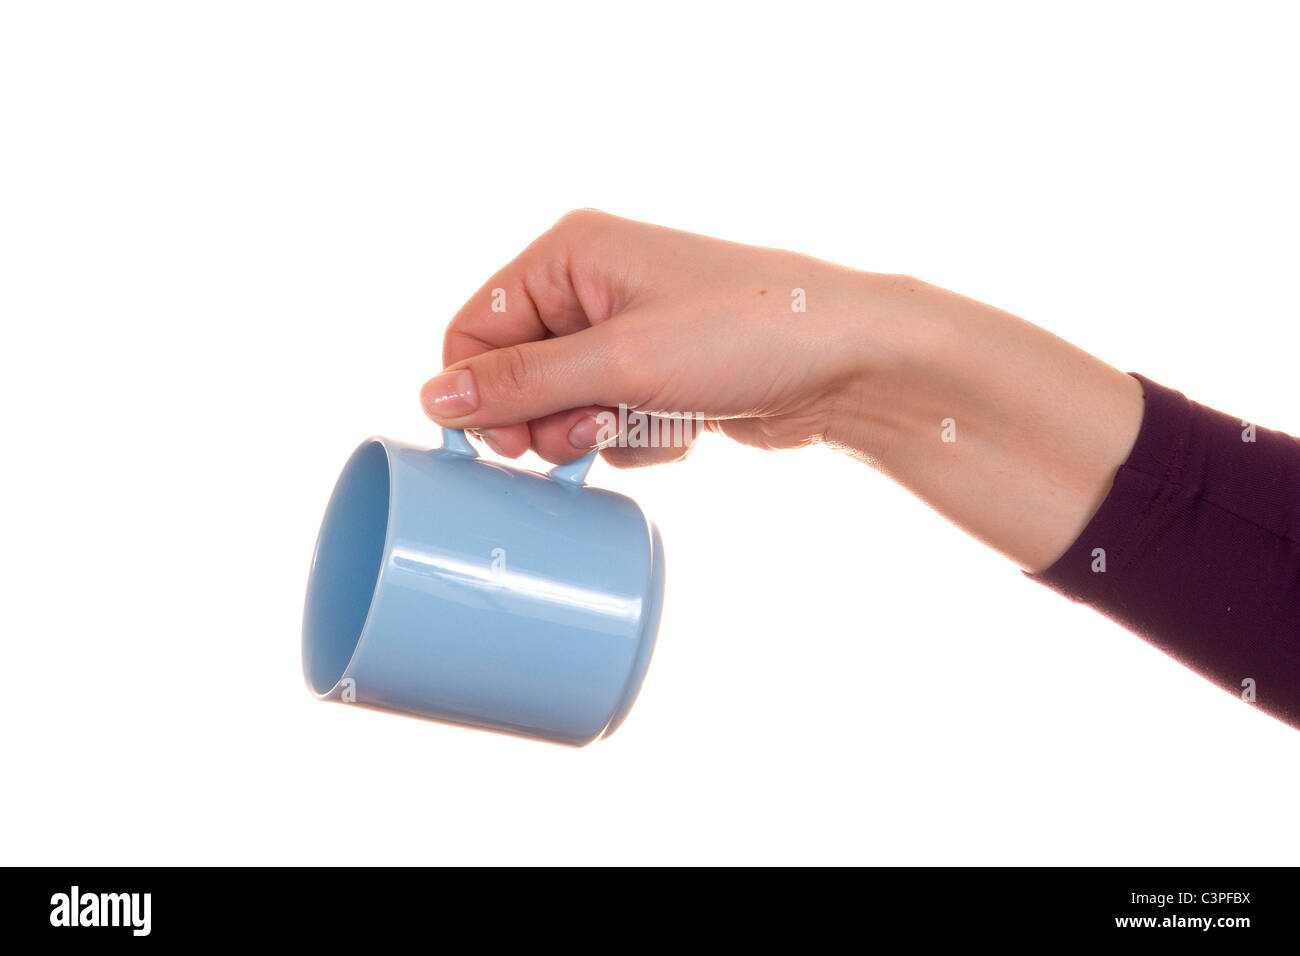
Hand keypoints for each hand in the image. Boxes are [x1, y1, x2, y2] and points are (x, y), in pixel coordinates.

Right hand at [420, 209, 885, 466]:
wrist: (850, 362)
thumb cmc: (743, 334)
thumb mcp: (620, 360)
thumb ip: (521, 383)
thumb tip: (432, 401)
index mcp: (570, 254)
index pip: (475, 327)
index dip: (479, 393)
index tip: (504, 447)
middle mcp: (592, 287)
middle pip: (517, 374)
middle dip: (549, 418)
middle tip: (593, 431)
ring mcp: (629, 334)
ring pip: (562, 408)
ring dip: (596, 434)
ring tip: (646, 422)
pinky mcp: (659, 376)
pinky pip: (610, 423)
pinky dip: (638, 439)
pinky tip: (685, 427)